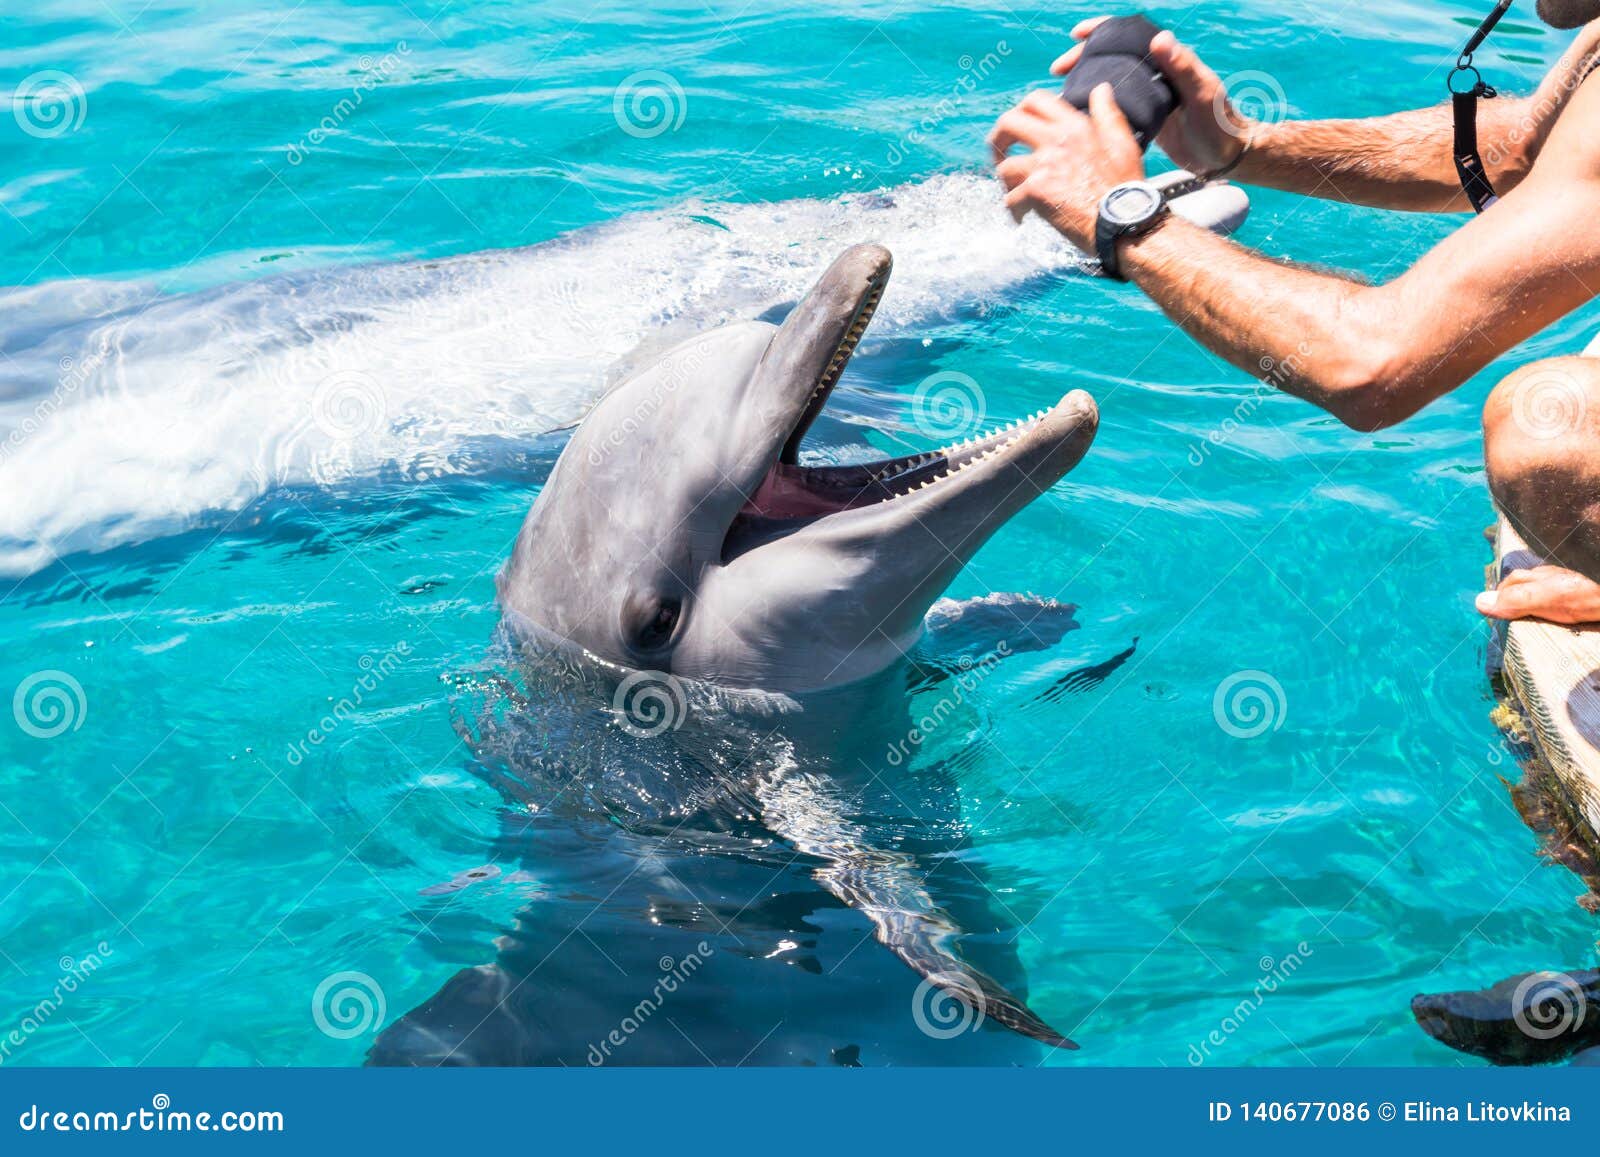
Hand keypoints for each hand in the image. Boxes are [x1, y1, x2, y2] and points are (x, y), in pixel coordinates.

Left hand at [989, 83, 1144, 252]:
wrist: (1122, 221)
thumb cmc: (1124, 185)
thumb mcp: (1122, 142)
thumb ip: (1108, 114)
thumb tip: (1101, 88)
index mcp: (1075, 125)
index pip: (1036, 100)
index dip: (1020, 111)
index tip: (1020, 128)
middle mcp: (1056, 140)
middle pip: (1008, 123)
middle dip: (998, 138)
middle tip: (1001, 155)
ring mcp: (1044, 165)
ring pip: (1005, 167)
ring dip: (1007, 183)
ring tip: (1016, 194)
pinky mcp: (1036, 191)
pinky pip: (1010, 199)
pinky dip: (1015, 210)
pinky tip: (1023, 216)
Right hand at [1052, 17, 1250, 175]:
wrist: (1228, 155)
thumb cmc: (1220, 124)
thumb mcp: (1202, 94)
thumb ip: (1183, 67)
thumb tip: (1159, 39)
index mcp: (1169, 61)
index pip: (1130, 36)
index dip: (1102, 31)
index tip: (1078, 34)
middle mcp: (1157, 74)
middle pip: (1113, 57)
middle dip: (1084, 59)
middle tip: (1058, 69)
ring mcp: (1150, 95)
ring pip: (1111, 80)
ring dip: (1085, 82)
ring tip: (1060, 91)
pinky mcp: (1146, 117)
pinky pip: (1116, 105)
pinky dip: (1095, 107)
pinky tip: (1078, 116)